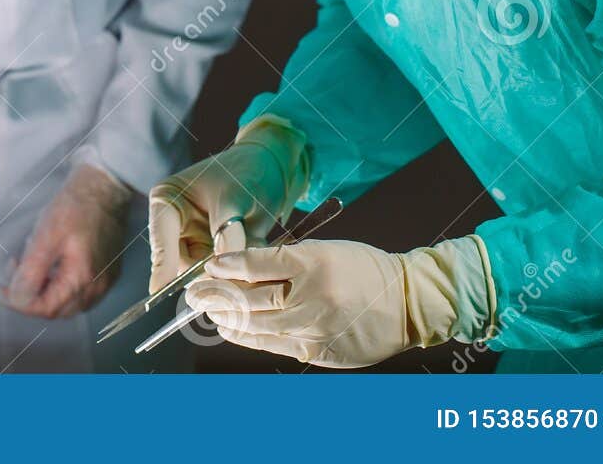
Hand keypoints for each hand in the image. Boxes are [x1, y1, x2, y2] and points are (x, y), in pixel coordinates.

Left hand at [3, 165, 132, 319]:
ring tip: (32, 267)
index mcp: (83, 278)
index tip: (2, 289)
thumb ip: (31, 271)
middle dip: (31, 297)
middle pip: (57, 310)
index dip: (19, 302)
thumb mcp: (46, 235)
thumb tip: (17, 297)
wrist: (105, 186)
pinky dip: (61, 286)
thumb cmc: (76, 205)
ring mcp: (105, 281)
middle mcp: (97, 287)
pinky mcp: (107, 272)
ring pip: (68, 304)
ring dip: (45, 292)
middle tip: (15, 274)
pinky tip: (52, 268)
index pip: (45, 308)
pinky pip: (81, 293)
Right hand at [147, 115, 308, 290]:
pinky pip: (223, 274)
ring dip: (226, 277)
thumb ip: (226, 233)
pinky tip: (256, 263)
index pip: (161, 238)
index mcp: (168, 202)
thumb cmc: (249, 170)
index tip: (159, 293)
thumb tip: (223, 271)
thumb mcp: (235, 198)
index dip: (162, 266)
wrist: (274, 168)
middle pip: (180, 263)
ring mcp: (195, 241)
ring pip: (202, 274)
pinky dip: (239, 274)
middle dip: (205, 275)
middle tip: (228, 285)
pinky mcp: (215, 254)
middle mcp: (176, 225)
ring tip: (249, 266)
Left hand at [184, 236, 492, 367]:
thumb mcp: (323, 250)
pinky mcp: (318, 352)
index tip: (208, 267)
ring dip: (225, 318)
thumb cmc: (363, 270)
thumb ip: (282, 260)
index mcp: (314, 264)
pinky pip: (273, 345)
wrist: (409, 303)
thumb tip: (237, 270)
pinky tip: (231, 328)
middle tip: (193, 293)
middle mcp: (312, 298)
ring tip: (206, 310)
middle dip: (215, 296)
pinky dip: (247, 336)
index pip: (257, 265)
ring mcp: (315, 330)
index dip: (227, 267)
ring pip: (256, 327)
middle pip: (250, 300)